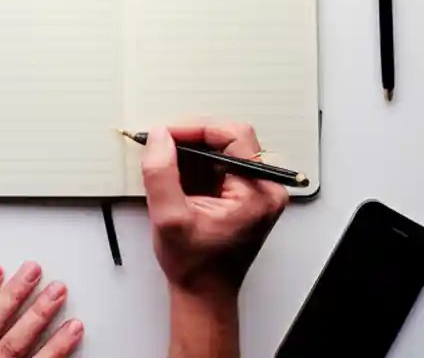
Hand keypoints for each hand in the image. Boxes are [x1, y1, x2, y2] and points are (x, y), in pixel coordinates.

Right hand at [141, 124, 288, 299]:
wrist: (204, 294)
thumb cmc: (195, 265)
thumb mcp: (169, 218)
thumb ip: (161, 173)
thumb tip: (158, 136)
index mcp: (257, 193)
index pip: (234, 136)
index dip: (197, 128)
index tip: (167, 135)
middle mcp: (265, 189)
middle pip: (231, 139)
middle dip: (192, 138)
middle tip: (163, 145)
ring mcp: (257, 191)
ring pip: (224, 149)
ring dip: (193, 150)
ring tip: (166, 162)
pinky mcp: (245, 195)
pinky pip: (221, 163)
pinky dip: (197, 164)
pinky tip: (177, 176)